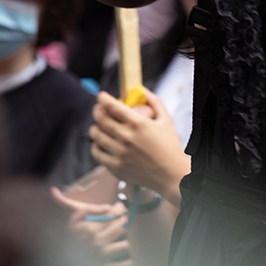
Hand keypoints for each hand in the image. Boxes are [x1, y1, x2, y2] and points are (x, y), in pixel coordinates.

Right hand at [51, 187, 133, 265]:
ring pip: (123, 246)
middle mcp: (99, 241)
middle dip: (123, 222)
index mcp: (92, 229)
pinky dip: (126, 264)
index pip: (112, 215)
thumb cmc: (65, 243)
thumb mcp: (70, 224)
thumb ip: (84, 212)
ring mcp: (102, 256)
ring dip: (125, 242)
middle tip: (124, 219)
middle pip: (120, 228)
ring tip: (125, 239)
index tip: (122, 206)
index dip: (120, 209)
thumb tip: (104, 207)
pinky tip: (131, 261)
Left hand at [89, 89, 188, 206]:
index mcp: (138, 123)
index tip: (101, 96)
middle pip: (101, 119)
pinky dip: (95, 147)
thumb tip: (142, 90)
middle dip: (97, 110)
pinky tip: (99, 143)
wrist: (171, 175)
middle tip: (98, 109)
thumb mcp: (166, 119)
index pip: (112, 106)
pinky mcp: (116, 167)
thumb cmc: (170, 146)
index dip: (103, 98)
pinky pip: (97, 154)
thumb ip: (155, 102)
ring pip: (96, 136)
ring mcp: (119, 153)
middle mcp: (126, 137)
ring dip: (95, 128)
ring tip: (97, 126)